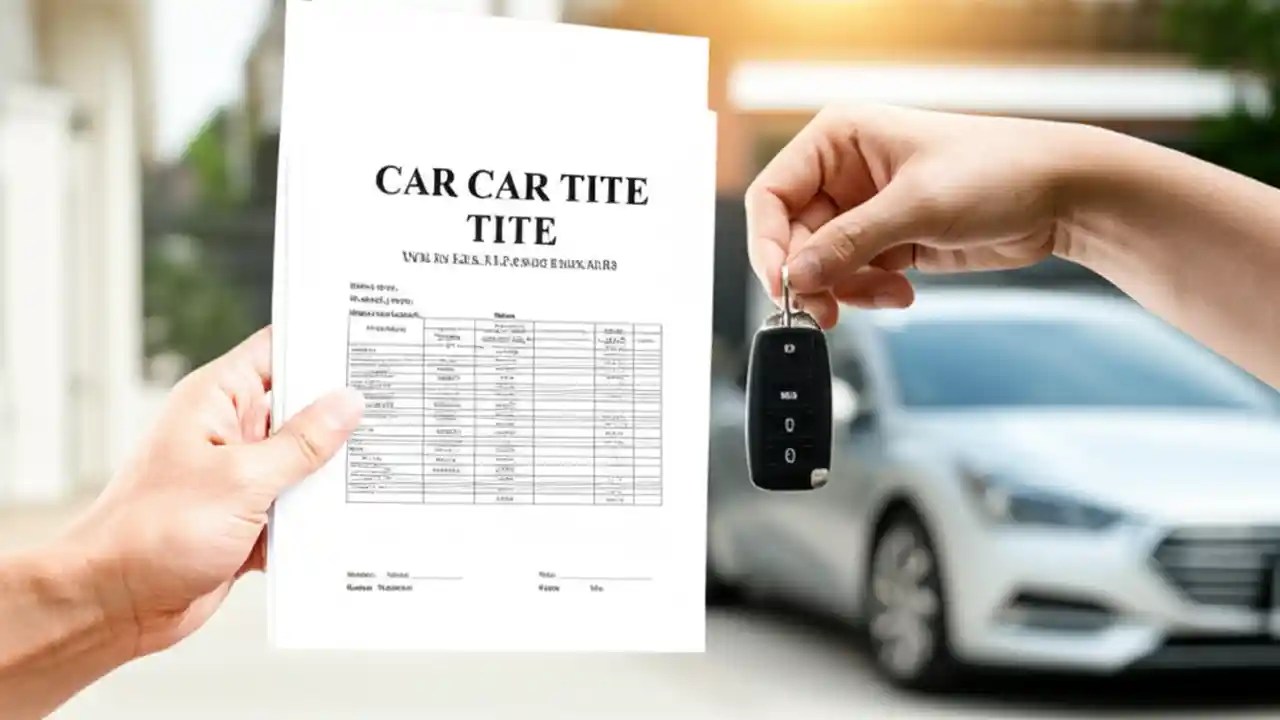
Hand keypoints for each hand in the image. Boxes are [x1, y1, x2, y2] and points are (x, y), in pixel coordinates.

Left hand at [63, 328, 362, 657]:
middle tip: (396, 408)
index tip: (372, 344)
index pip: (278, 351)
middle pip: (302, 407)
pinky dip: (321, 515)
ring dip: (335, 471)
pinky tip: (356, 517)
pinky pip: (298, 507)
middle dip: (344, 412)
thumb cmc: (153, 533)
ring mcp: (240, 476)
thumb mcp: (241, 480)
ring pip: (305, 461)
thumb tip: (347, 406)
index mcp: (218, 401)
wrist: (112, 604)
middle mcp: (230, 432)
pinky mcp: (248, 519)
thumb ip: (301, 444)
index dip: (322, 344)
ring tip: (387, 466)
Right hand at [745, 104, 1084, 326]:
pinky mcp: (886, 240)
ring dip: (846, 288)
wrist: (1061, 195)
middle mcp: (843, 171)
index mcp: (839, 138)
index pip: (773, 194)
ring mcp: (864, 208)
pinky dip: (869, 291)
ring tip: (886, 293)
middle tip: (827, 311)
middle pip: (792, 237)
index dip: (769, 243)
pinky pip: (852, 276)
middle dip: (812, 276)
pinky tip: (903, 290)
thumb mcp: (917, 206)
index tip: (784, 285)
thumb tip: (796, 275)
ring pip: (821, 264)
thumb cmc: (999, 170)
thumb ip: (849, 242)